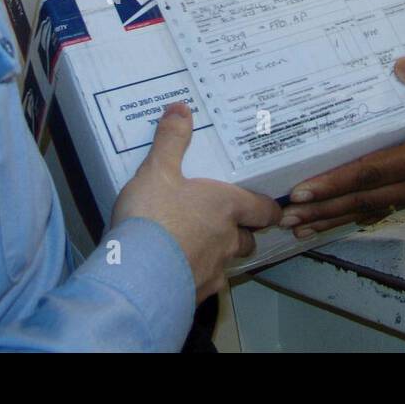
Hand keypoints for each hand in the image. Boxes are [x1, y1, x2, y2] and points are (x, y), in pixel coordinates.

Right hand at [112, 103, 281, 301]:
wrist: (137, 275)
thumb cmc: (153, 216)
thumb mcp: (156, 171)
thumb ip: (170, 141)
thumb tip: (181, 108)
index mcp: (225, 206)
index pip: (263, 210)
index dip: (267, 210)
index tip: (266, 209)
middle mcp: (228, 240)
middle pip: (248, 240)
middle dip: (240, 234)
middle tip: (223, 224)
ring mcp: (214, 270)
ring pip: (227, 263)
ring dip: (217, 256)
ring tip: (195, 247)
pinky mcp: (197, 295)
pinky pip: (204, 284)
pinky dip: (195, 277)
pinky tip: (176, 273)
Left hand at [279, 57, 404, 236]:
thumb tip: (399, 67)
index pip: (375, 172)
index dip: (336, 183)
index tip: (303, 192)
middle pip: (367, 199)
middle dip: (325, 209)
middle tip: (285, 219)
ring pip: (378, 207)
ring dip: (340, 215)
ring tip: (303, 225)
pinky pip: (394, 205)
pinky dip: (365, 210)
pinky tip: (348, 211)